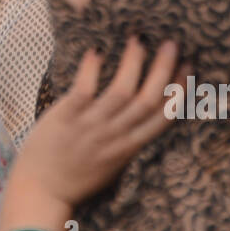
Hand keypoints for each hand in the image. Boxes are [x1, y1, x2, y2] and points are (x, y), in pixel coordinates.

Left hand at [0, 37, 185, 230]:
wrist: (41, 191)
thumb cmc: (77, 175)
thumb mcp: (113, 162)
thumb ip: (128, 139)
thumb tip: (142, 109)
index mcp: (129, 148)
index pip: (162, 117)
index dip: (179, 91)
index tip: (188, 66)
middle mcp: (114, 137)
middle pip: (147, 101)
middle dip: (163, 71)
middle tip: (172, 43)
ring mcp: (90, 128)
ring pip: (120, 93)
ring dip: (132, 64)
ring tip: (138, 39)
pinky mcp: (65, 119)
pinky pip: (83, 92)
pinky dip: (91, 71)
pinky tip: (97, 51)